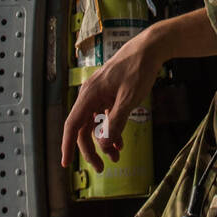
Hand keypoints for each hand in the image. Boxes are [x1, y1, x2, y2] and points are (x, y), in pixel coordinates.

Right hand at [60, 6, 216, 171]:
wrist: (150, 48)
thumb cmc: (138, 69)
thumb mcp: (129, 98)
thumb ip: (116, 121)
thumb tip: (104, 143)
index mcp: (89, 94)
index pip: (72, 125)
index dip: (67, 146)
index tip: (66, 164)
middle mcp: (90, 95)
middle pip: (83, 129)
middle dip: (91, 149)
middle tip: (101, 168)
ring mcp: (99, 95)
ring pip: (95, 124)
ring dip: (103, 141)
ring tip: (116, 157)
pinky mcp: (109, 95)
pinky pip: (104, 117)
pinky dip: (110, 130)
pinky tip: (120, 142)